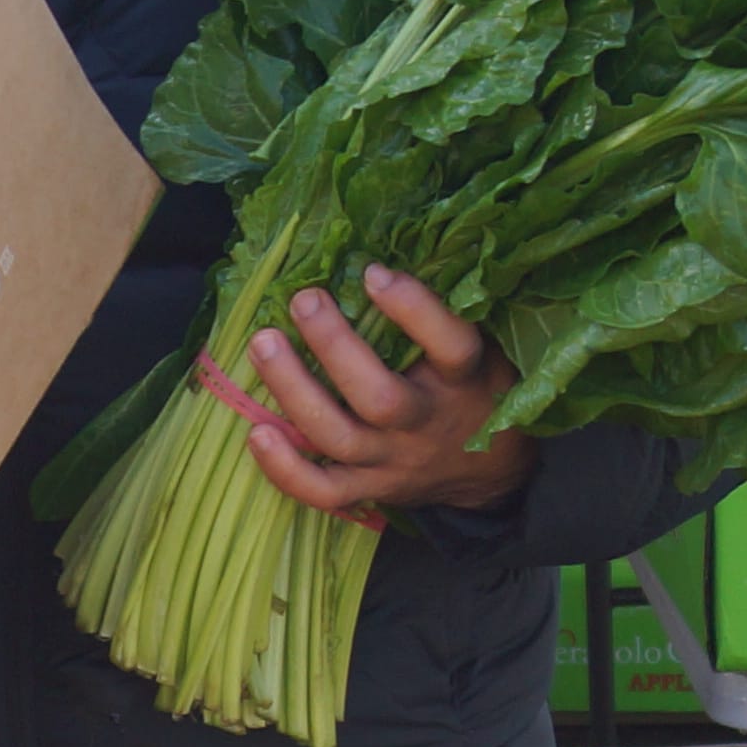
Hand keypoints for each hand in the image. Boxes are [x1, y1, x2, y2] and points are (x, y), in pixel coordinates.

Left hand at [216, 265, 536, 521]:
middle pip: (379, 398)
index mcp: (466, 380)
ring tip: (262, 343)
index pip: (451, 346)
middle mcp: (428, 423)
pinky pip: (324, 492)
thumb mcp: (483, 348)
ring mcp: (395, 462)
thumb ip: (444, 312)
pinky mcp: (370, 490)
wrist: (491, 472)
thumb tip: (378, 254)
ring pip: (340, 437)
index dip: (413, 309)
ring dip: (294, 392)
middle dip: (334, 347)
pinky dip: (286, 470)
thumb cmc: (473, 388)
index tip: (372, 271)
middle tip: (303, 298)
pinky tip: (256, 434)